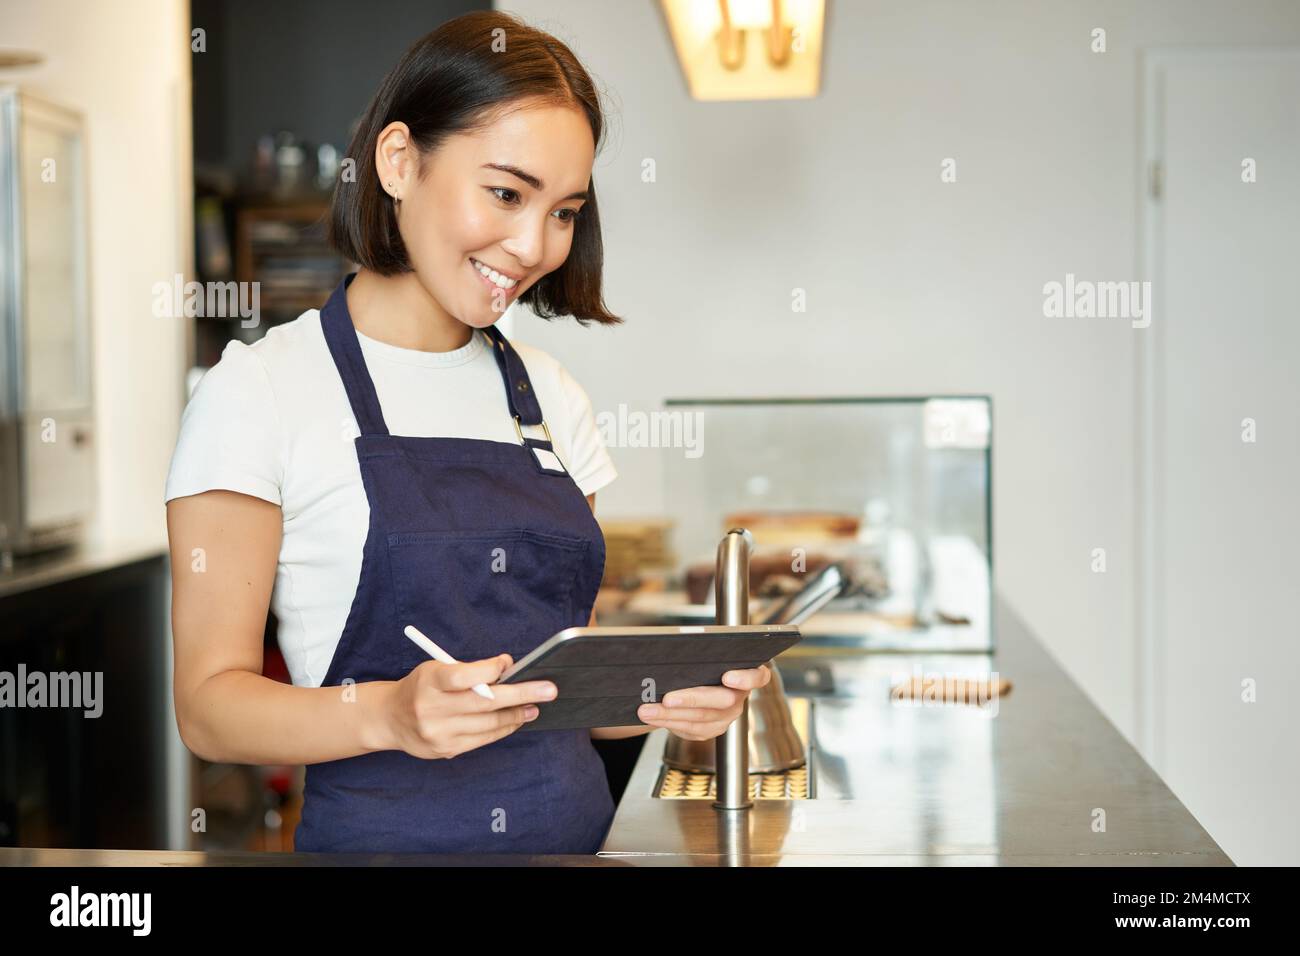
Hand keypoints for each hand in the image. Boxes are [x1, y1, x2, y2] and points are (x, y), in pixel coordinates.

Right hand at [384, 655, 555, 758]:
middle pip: (484, 702)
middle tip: (549, 690)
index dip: (490, 670)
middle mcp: (432, 709)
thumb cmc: (421, 686)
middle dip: (521, 695)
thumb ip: (469, 670)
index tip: (510, 664)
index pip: (464, 676)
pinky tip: (515, 720)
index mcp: (429, 681)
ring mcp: (438, 733)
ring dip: (516, 715)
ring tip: (535, 707)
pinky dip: (502, 729)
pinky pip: (482, 740)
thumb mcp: (436, 668)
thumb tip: (508, 668)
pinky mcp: (445, 750)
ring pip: (487, 725)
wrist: (390, 718)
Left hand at [636, 665, 772, 740]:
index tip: (728, 676)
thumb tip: (673, 647)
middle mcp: (739, 698)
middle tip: (668, 698)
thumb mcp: (702, 656)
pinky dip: (668, 722)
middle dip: (692, 699)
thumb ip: (699, 654)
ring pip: (700, 719)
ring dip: (670, 715)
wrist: (691, 685)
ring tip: (647, 709)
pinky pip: (689, 729)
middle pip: (722, 701)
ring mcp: (725, 717)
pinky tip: (651, 716)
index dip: (746, 678)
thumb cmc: (699, 664)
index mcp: (745, 674)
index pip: (758, 676)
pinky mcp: (709, 730)